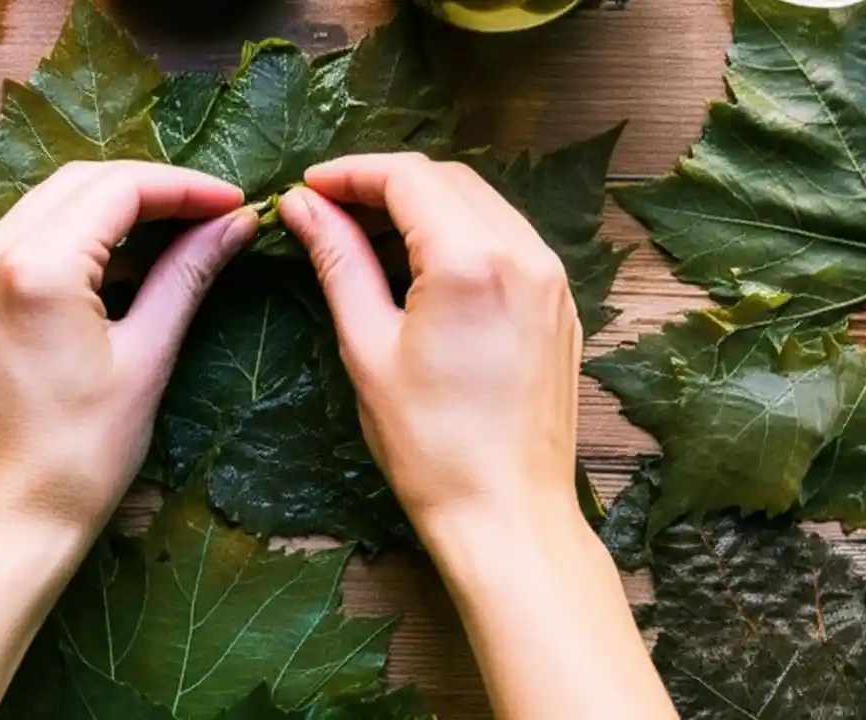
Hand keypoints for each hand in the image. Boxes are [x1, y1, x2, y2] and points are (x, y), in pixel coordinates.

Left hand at [0, 161, 256, 539]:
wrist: (10, 519)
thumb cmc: (81, 455)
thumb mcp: (147, 358)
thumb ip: (186, 275)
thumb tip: (234, 224)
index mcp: (35, 267)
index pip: (119, 189)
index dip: (185, 187)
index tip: (234, 203)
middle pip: (83, 181)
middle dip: (152, 188)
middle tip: (213, 212)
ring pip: (54, 201)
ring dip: (117, 206)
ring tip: (181, 229)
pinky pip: (30, 234)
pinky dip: (82, 234)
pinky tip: (127, 258)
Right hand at [279, 153, 581, 530]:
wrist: (507, 514)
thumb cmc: (429, 445)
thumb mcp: (367, 347)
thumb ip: (338, 262)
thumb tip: (305, 207)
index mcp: (470, 260)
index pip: (407, 178)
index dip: (351, 172)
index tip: (310, 187)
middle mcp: (523, 253)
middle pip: (448, 180)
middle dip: (386, 184)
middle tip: (332, 211)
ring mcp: (551, 279)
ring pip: (482, 205)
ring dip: (425, 207)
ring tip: (369, 238)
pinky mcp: (560, 306)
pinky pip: (509, 242)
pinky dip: (461, 235)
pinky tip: (423, 269)